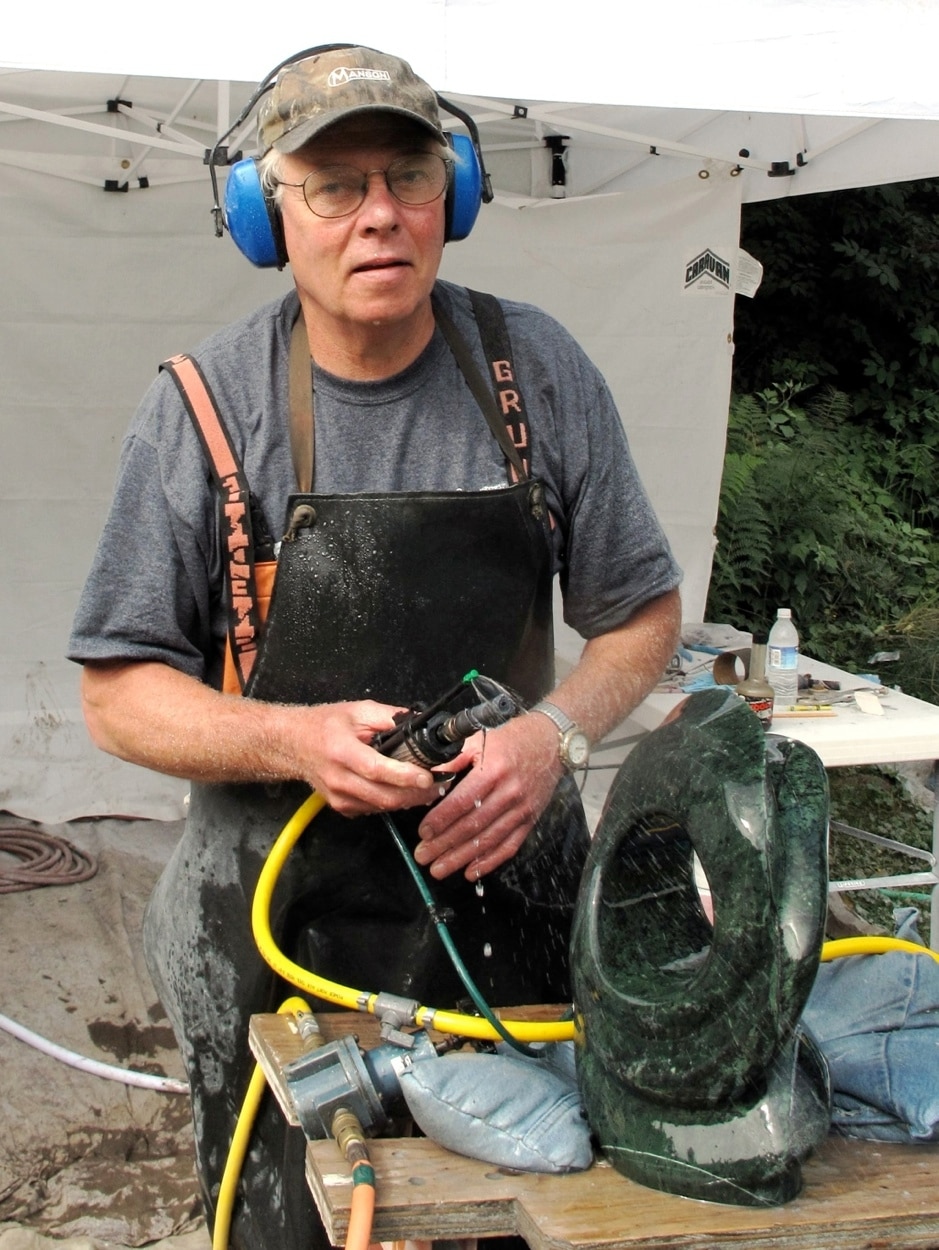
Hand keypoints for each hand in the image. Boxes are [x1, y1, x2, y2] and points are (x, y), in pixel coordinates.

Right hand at [291, 700, 437, 816]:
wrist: (292, 744)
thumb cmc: (325, 725)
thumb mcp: (357, 711)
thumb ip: (388, 717)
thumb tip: (418, 723)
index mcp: (342, 751)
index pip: (376, 769)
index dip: (404, 776)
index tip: (427, 776)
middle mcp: (339, 778)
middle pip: (383, 795)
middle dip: (415, 794)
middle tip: (438, 786)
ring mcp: (338, 797)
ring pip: (381, 806)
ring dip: (407, 800)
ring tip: (427, 789)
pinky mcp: (340, 807)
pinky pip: (373, 809)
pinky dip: (392, 802)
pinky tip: (404, 792)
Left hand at [413, 713, 562, 880]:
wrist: (551, 742)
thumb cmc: (511, 739)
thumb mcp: (479, 739)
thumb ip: (453, 759)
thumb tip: (427, 778)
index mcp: (493, 770)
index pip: (463, 801)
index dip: (441, 820)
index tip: (423, 833)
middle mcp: (509, 792)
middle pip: (473, 825)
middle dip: (445, 845)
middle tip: (422, 857)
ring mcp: (522, 809)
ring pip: (488, 840)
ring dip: (461, 858)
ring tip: (439, 869)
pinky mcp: (530, 820)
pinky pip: (509, 845)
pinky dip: (490, 861)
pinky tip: (471, 872)